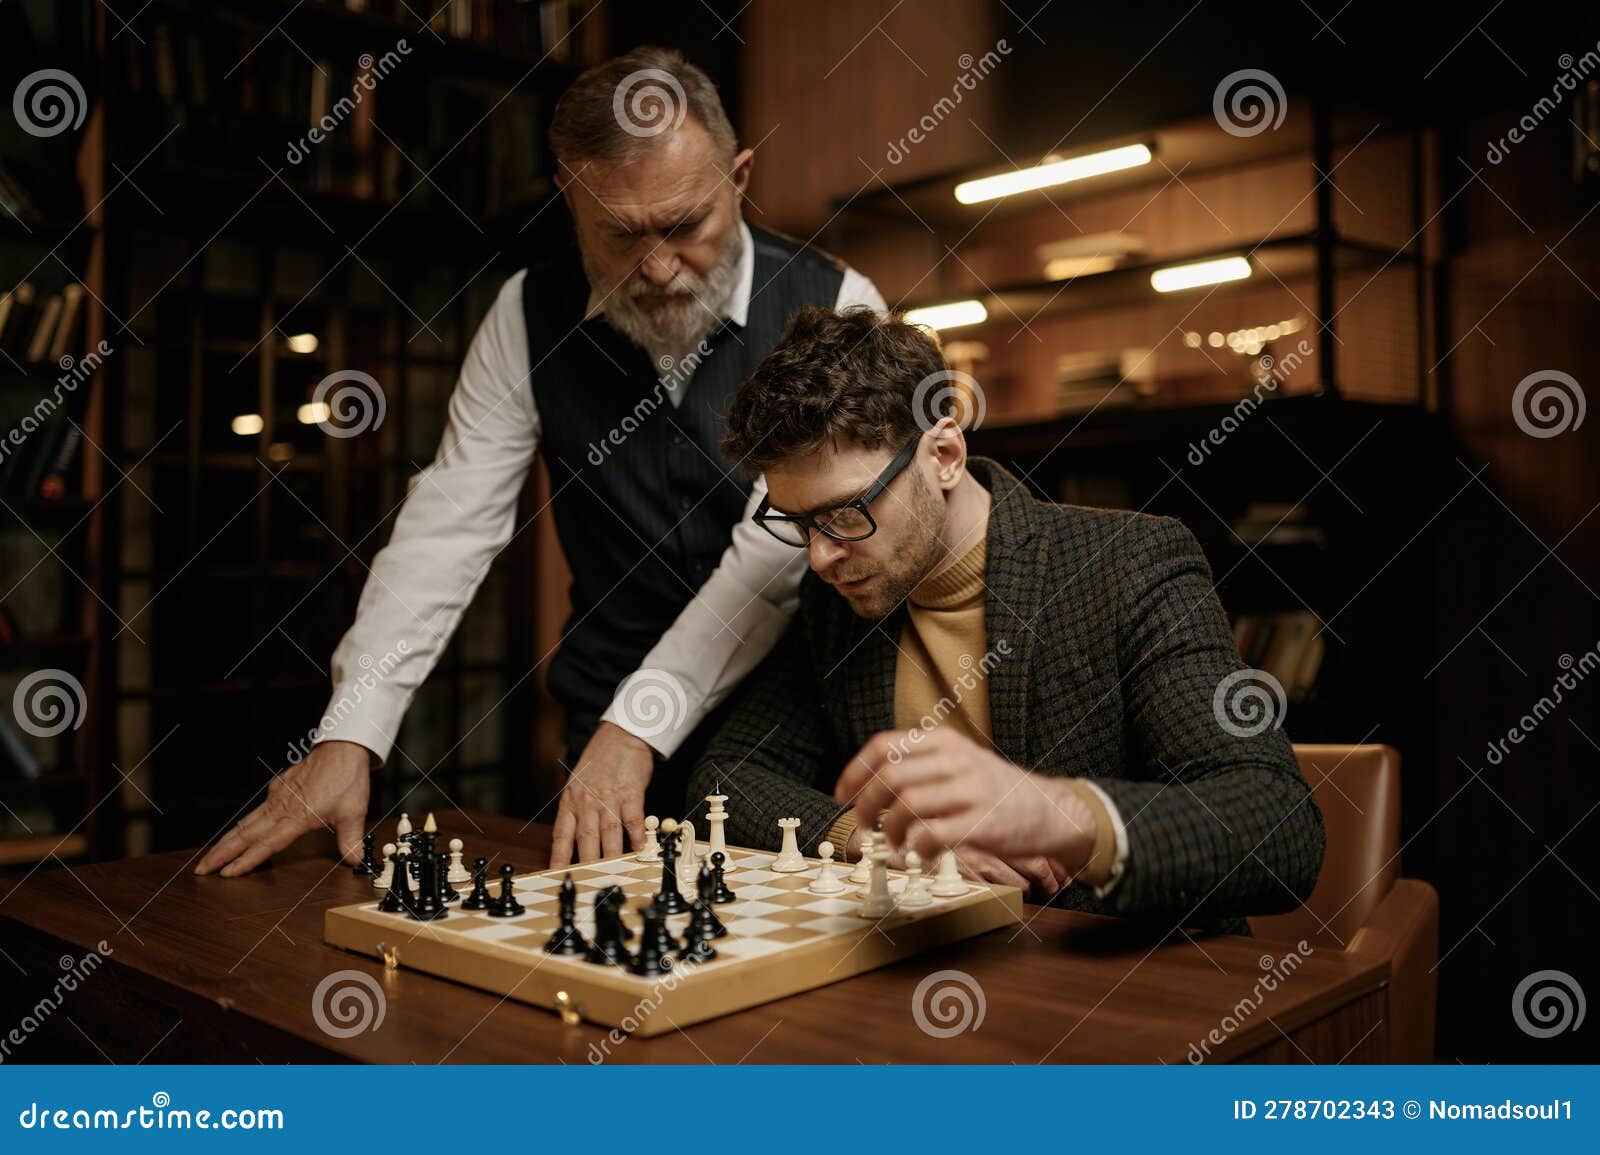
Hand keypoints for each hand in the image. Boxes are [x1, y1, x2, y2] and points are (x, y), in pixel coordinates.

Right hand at [195, 740, 374, 876]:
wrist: (343, 748)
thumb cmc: (346, 778)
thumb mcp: (354, 812)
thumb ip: (351, 840)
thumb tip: (354, 861)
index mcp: (296, 817)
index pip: (266, 845)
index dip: (246, 861)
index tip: (227, 874)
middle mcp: (281, 808)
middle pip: (245, 835)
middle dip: (221, 854)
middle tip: (201, 869)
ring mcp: (277, 797)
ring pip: (246, 823)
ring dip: (227, 841)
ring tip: (211, 856)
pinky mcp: (279, 788)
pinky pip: (256, 810)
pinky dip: (243, 824)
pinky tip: (240, 830)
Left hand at [548, 721, 653, 867]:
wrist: (621, 735)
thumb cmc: (600, 761)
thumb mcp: (578, 784)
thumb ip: (577, 811)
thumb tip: (578, 841)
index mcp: (572, 801)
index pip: (562, 835)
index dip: (559, 857)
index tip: (557, 875)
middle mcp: (587, 801)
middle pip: (586, 838)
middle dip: (587, 863)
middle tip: (590, 882)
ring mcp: (609, 797)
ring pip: (608, 832)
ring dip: (612, 854)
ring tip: (615, 872)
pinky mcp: (630, 792)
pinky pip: (633, 818)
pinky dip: (636, 834)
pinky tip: (639, 847)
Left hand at [835, 728, 1097, 885]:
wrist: (1049, 810)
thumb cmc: (994, 790)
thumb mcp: (959, 760)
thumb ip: (920, 764)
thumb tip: (867, 782)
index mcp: (944, 740)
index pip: (884, 746)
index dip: (855, 772)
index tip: (841, 795)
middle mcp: (956, 759)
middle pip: (890, 775)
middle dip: (866, 804)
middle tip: (864, 824)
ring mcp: (971, 790)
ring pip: (907, 804)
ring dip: (889, 828)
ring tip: (893, 841)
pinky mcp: (983, 822)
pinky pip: (933, 834)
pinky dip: (916, 848)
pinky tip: (919, 854)